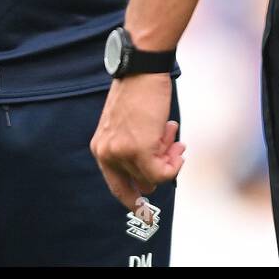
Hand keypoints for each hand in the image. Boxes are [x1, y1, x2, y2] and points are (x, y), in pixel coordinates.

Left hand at [90, 74, 184, 211]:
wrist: (142, 67)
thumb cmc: (139, 89)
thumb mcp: (128, 122)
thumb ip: (134, 146)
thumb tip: (154, 174)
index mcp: (101, 147)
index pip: (117, 186)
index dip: (134, 199)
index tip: (145, 211)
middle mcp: (107, 153)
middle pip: (141, 182)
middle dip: (161, 167)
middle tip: (173, 146)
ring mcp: (122, 153)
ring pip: (154, 177)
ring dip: (170, 158)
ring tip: (173, 134)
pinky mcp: (140, 150)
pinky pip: (163, 172)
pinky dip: (174, 162)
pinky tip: (177, 141)